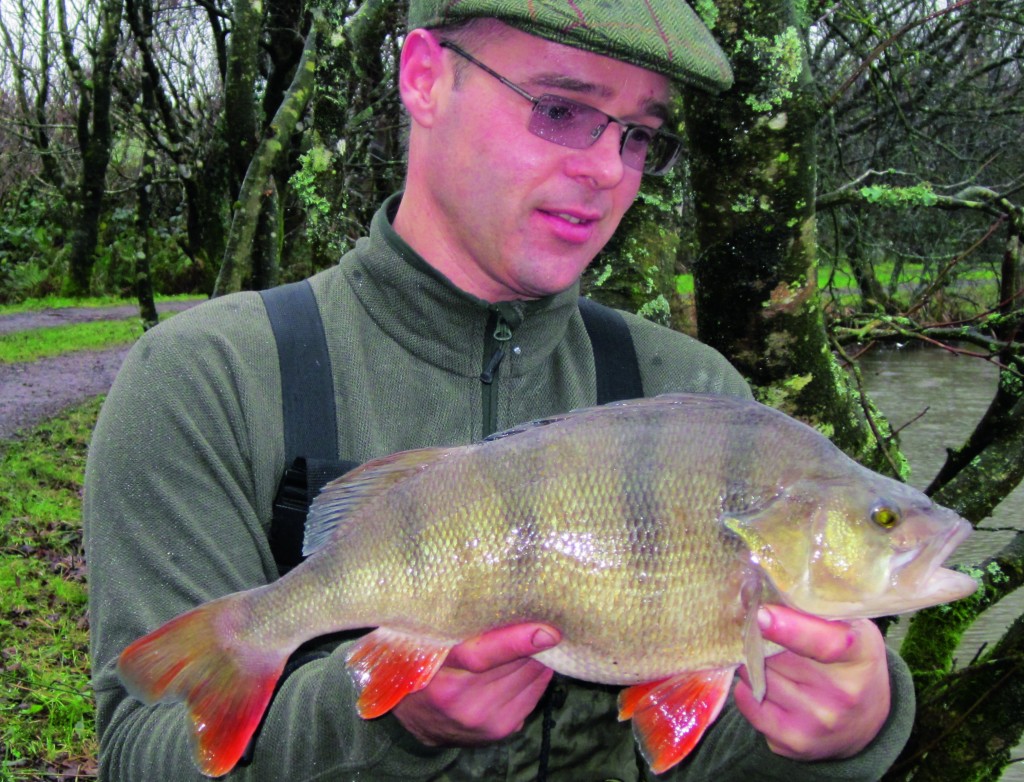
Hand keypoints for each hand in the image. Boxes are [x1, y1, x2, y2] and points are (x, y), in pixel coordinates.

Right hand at [392, 623, 559, 745]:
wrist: (418, 722)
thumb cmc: (424, 668)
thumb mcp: (427, 643)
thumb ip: (455, 626)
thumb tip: (505, 602)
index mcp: (437, 674)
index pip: (480, 656)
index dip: (515, 641)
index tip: (547, 630)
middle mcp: (462, 702)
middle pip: (515, 664)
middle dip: (532, 639)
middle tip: (542, 614)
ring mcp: (484, 720)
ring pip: (530, 677)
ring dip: (538, 656)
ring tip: (534, 637)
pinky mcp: (502, 730)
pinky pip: (534, 694)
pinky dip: (537, 675)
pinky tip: (529, 663)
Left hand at [733, 605, 889, 760]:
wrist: (867, 721)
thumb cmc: (850, 660)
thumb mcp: (850, 627)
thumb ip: (817, 610)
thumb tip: (763, 589)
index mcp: (861, 655)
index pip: (826, 643)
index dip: (790, 628)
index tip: (761, 614)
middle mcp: (843, 694)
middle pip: (776, 654)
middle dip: (763, 639)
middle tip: (768, 632)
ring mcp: (818, 722)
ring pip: (756, 675)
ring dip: (754, 662)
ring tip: (776, 662)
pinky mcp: (794, 742)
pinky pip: (747, 702)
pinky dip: (747, 688)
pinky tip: (768, 684)